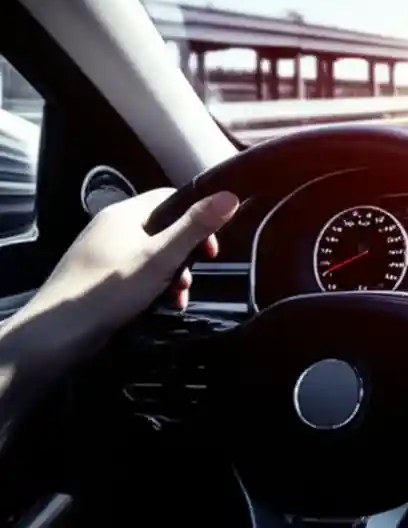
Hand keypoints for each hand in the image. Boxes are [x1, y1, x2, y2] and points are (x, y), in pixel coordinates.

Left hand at [19, 188, 239, 350]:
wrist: (57, 332)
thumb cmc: (112, 288)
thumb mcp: (161, 257)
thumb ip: (195, 227)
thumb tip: (230, 195)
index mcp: (124, 213)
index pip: (170, 199)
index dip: (197, 218)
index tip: (211, 250)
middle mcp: (110, 226)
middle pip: (162, 229)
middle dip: (185, 255)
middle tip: (192, 280)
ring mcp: (100, 251)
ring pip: (150, 254)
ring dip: (171, 274)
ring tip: (177, 298)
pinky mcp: (96, 275)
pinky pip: (134, 271)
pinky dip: (152, 284)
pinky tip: (159, 305)